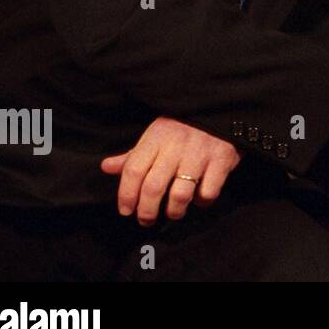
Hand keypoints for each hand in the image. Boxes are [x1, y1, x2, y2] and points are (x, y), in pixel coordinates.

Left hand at [100, 117, 240, 225]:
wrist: (221, 108)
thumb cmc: (184, 126)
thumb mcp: (157, 135)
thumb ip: (134, 155)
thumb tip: (106, 167)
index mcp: (156, 137)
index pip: (133, 171)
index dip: (126, 195)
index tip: (126, 210)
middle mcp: (176, 146)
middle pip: (153, 187)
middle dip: (146, 211)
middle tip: (146, 220)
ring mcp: (200, 153)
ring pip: (180, 194)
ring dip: (174, 211)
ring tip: (174, 213)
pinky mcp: (222, 160)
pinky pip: (209, 191)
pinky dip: (202, 202)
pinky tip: (200, 199)